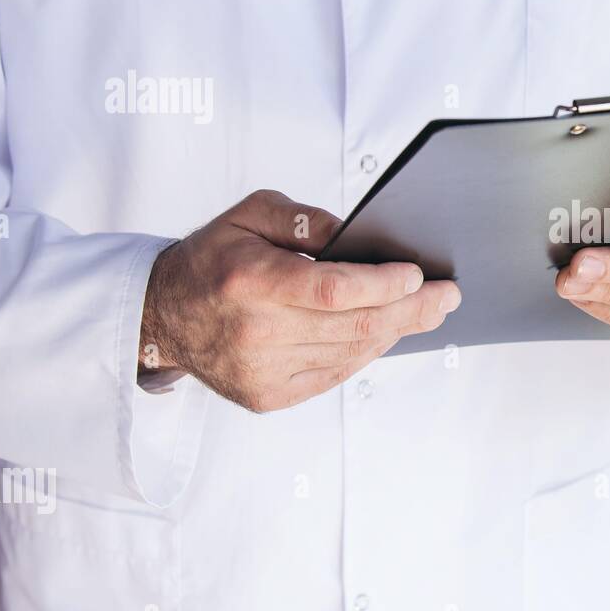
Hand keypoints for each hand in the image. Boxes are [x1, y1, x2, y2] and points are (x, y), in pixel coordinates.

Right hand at [140, 189, 460, 412]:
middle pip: (355, 325)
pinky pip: (336, 373)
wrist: (161, 315)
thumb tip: (359, 237)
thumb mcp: (250, 215)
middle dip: (413, 310)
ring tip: (427, 310)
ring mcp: (262, 371)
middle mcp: (256, 332)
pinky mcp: (268, 396)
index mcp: (250, 281)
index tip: (419, 275)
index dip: (383, 285)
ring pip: (352, 352)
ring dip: (396, 331)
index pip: (333, 289)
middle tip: (448, 296)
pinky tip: (387, 331)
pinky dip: (367, 351)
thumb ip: (305, 219)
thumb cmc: (212, 258)